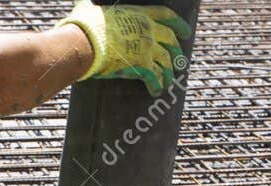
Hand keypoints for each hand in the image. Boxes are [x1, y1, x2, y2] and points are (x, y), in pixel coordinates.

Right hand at [58, 1, 190, 94]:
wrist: (86, 42)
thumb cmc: (86, 25)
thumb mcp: (91, 9)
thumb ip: (92, 6)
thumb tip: (84, 3)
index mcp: (139, 14)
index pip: (166, 15)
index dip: (178, 23)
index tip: (186, 32)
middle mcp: (148, 30)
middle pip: (170, 40)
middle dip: (177, 51)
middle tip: (180, 61)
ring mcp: (147, 48)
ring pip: (166, 61)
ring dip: (168, 73)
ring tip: (169, 82)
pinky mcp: (142, 65)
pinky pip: (155, 77)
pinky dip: (157, 85)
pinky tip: (156, 91)